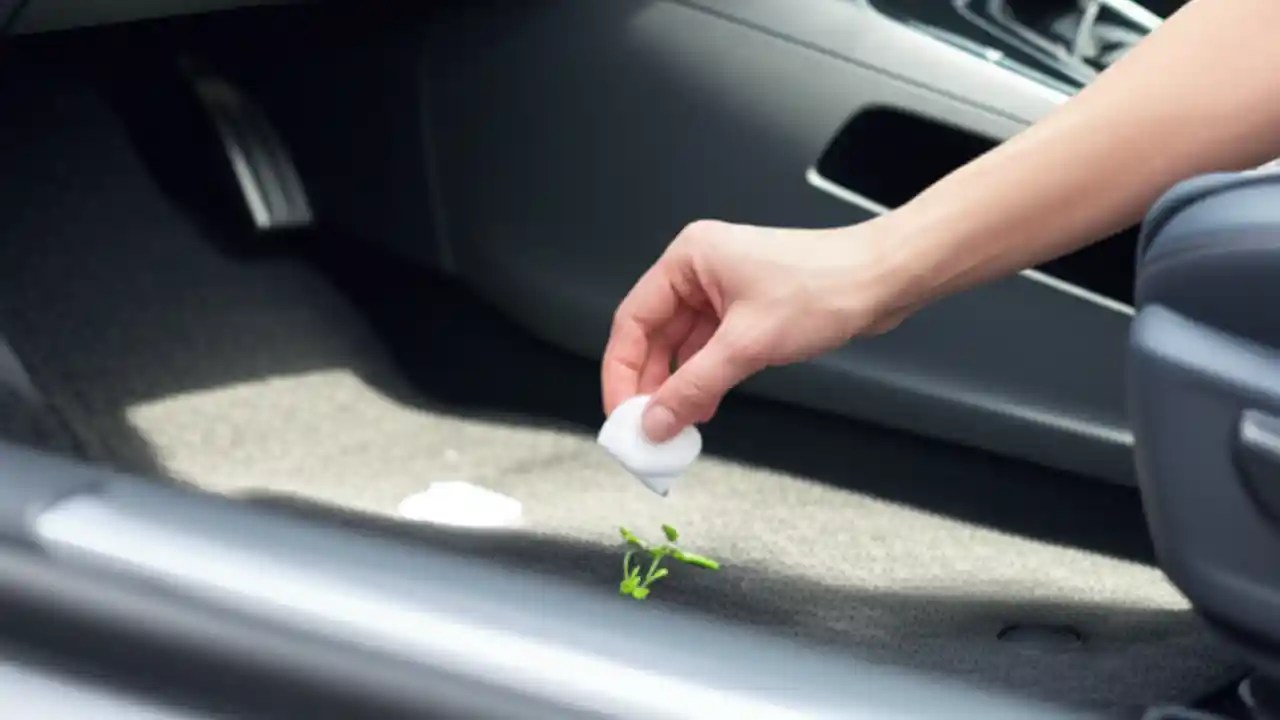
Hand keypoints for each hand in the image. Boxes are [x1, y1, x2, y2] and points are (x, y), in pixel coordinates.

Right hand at [601, 218, 911, 441]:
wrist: (883, 280)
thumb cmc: (825, 287)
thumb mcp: (747, 344)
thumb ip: (693, 387)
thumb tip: (655, 421)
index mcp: (689, 259)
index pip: (633, 322)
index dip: (621, 372)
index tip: (621, 413)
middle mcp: (700, 271)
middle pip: (654, 337)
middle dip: (650, 385)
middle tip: (647, 428)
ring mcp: (723, 291)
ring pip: (681, 348)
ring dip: (678, 387)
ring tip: (675, 426)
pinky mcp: (746, 311)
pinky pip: (709, 350)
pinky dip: (703, 380)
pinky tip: (703, 407)